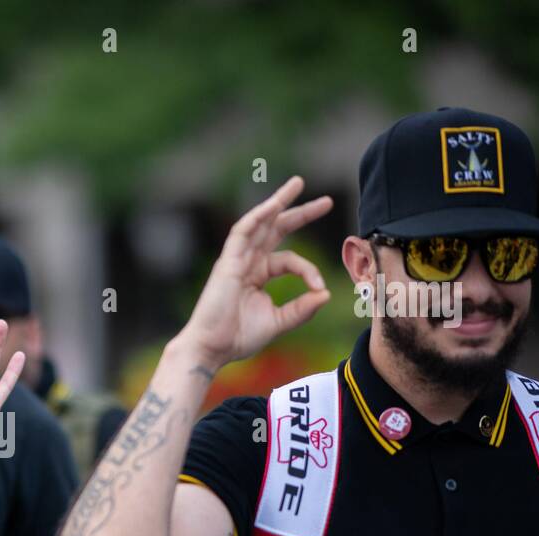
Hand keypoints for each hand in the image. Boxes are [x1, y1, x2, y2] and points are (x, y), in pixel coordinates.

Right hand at [181, 175, 332, 369]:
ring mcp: (236, 260)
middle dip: (300, 214)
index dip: (309, 270)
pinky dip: (257, 217)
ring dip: (278, 202)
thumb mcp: (278, 322)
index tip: (319, 288)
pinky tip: (273, 204)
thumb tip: (325, 294)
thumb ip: (301, 309)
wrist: (212, 348)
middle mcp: (247, 263)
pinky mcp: (227, 262)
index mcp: (258, 275)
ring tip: (298, 184)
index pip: (290, 261)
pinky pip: (242, 232)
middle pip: (276, 230)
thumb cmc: (238, 338)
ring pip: (259, 223)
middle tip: (326, 202)